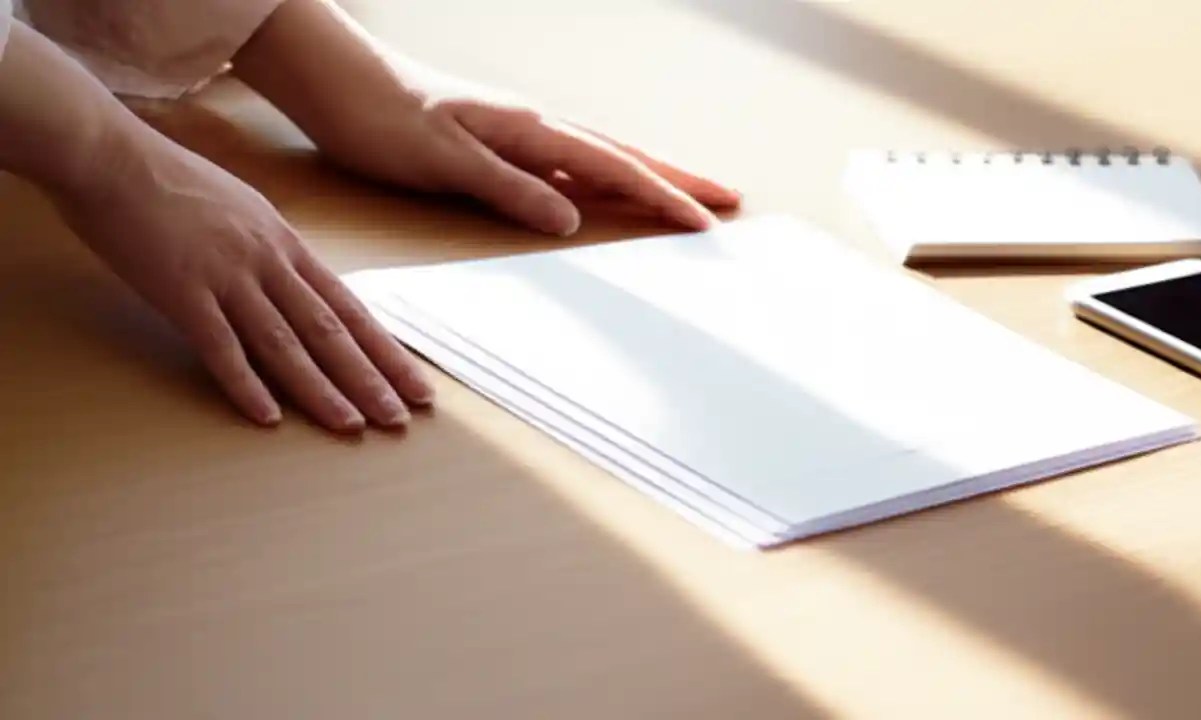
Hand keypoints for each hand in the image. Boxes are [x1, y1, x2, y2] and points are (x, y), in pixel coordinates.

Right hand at [59, 126, 433, 430]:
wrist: (111, 155)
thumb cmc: (170, 179)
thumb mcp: (242, 210)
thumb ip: (271, 250)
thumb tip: (294, 282)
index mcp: (285, 243)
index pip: (348, 307)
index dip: (384, 349)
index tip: (416, 381)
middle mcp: (267, 262)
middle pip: (329, 330)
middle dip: (370, 377)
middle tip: (402, 417)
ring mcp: (227, 277)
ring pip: (286, 343)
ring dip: (321, 389)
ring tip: (354, 426)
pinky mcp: (182, 292)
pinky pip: (220, 346)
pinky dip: (245, 383)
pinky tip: (268, 417)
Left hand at [233, 0, 741, 235]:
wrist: (337, 81)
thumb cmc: (382, 117)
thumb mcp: (443, 159)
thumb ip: (508, 188)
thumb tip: (570, 220)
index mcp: (529, 129)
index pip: (613, 166)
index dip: (661, 197)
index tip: (704, 224)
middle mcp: (535, 128)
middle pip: (625, 156)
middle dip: (679, 181)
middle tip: (729, 202)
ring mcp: (522, 135)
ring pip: (604, 160)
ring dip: (650, 180)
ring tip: (689, 199)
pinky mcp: (503, 145)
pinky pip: (572, 166)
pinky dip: (606, 183)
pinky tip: (612, 197)